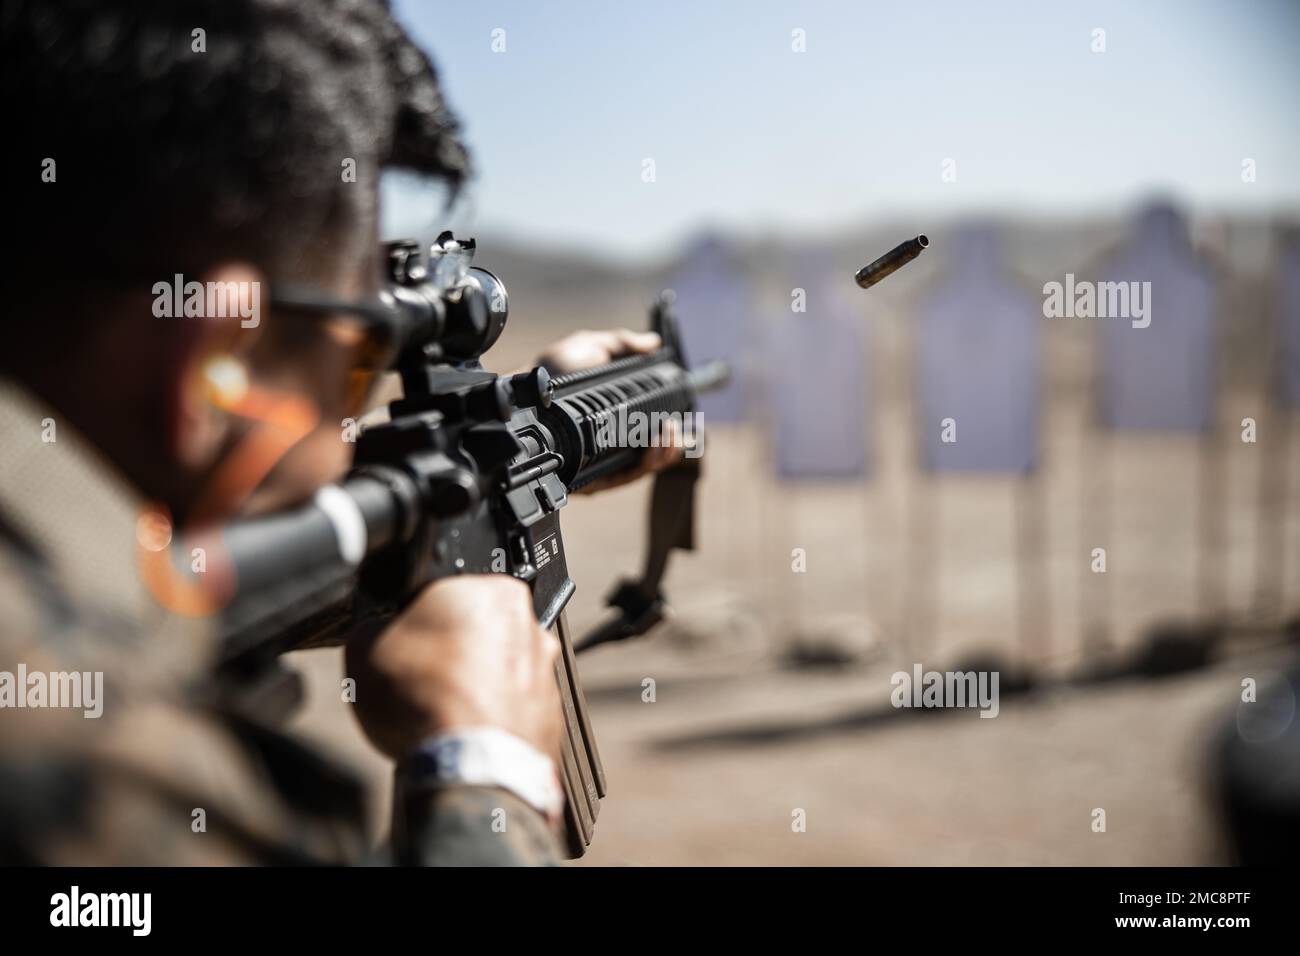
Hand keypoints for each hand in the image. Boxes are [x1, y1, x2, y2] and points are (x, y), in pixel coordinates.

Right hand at [345, 576, 561, 760]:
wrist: (469, 768)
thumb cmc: (424, 700)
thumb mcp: (364, 645)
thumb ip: (375, 624)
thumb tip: (378, 630)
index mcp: (492, 590)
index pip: (447, 591)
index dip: (419, 616)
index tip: (403, 639)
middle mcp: (528, 624)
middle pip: (476, 630)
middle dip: (450, 651)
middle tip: (417, 677)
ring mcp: (545, 671)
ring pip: (497, 669)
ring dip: (472, 684)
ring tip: (438, 711)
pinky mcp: (550, 714)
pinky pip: (511, 707)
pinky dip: (490, 717)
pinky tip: (461, 732)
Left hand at [531, 328, 683, 492]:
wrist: (528, 390)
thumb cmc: (552, 370)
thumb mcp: (592, 347)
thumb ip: (623, 344)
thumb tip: (653, 342)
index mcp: (617, 420)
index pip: (653, 434)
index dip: (672, 435)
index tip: (682, 424)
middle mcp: (611, 445)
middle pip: (653, 457)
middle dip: (672, 447)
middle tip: (674, 430)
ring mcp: (600, 462)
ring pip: (642, 469)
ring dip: (662, 455)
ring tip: (666, 438)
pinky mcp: (588, 477)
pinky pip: (622, 479)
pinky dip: (642, 467)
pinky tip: (650, 451)